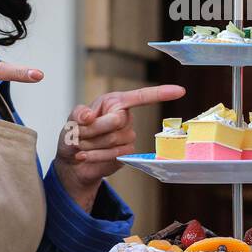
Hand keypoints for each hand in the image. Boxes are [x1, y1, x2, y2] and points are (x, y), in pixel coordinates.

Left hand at [52, 84, 185, 207]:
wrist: (72, 161)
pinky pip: (114, 154)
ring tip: (82, 145)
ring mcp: (128, 136)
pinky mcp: (127, 152)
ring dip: (91, 144)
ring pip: (113, 139)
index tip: (180, 91)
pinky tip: (84, 155)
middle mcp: (125, 117)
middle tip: (80, 133)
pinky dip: (95, 155)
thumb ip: (78, 115)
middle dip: (93, 129)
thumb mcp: (71, 121)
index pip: (141, 97)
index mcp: (115, 102)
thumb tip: (88, 115)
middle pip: (116, 120)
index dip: (161, 93)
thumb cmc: (73, 135)